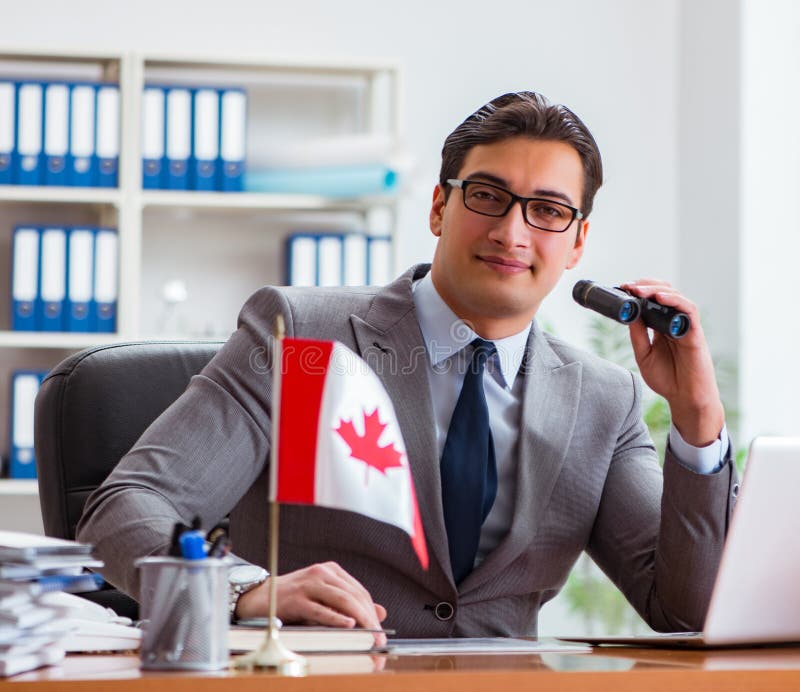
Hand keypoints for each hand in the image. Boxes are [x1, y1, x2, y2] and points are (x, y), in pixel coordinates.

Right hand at [235, 561, 387, 646]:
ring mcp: (308, 584)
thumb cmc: (292, 600)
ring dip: (359, 621)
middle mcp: (321, 573)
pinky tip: (348, 625)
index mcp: (331, 571)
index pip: (359, 592)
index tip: (381, 633)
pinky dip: (336, 618)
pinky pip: (319, 609)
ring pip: (342, 600)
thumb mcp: (323, 599)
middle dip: (370, 620)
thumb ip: (350, 605)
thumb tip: (381, 612)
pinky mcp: (295, 599)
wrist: (257, 598)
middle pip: (354, 596)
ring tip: (369, 637)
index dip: (372, 613)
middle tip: (378, 641)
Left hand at [620, 279, 724, 446]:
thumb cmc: (667, 379)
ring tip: (639, 289)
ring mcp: (685, 326)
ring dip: (657, 289)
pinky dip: (675, 301)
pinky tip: (660, 298)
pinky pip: (689, 311)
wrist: (685, 399)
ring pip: (676, 297)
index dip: (638, 291)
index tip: (621, 288)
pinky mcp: (695, 333)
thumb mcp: (643, 354)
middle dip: (645, 285)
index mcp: (660, 326)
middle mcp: (674, 322)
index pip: (652, 300)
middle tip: (628, 286)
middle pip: (664, 293)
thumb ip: (638, 335)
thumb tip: (628, 313)